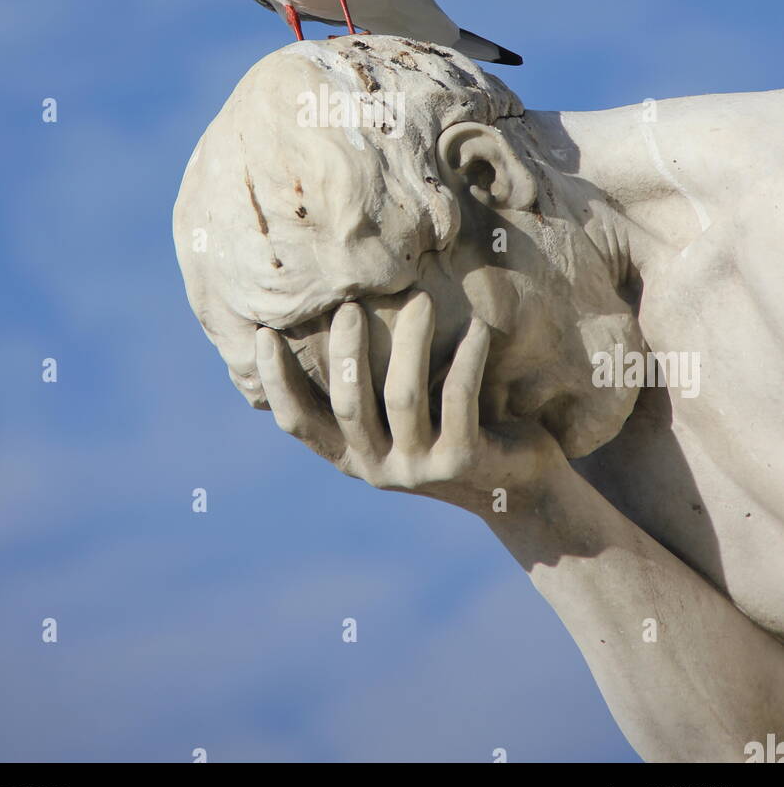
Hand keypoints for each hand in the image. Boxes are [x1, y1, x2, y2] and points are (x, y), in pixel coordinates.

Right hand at [254, 290, 562, 515]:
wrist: (523, 486)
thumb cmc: (452, 429)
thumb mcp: (401, 417)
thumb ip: (368, 388)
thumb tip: (327, 315)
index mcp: (352, 456)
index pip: (300, 424)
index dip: (277, 382)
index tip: (264, 335)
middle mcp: (378, 469)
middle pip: (350, 405)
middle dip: (346, 351)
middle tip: (349, 304)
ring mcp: (421, 469)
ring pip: (404, 397)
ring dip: (410, 342)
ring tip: (420, 300)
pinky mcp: (465, 462)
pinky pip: (459, 398)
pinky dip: (467, 359)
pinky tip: (478, 329)